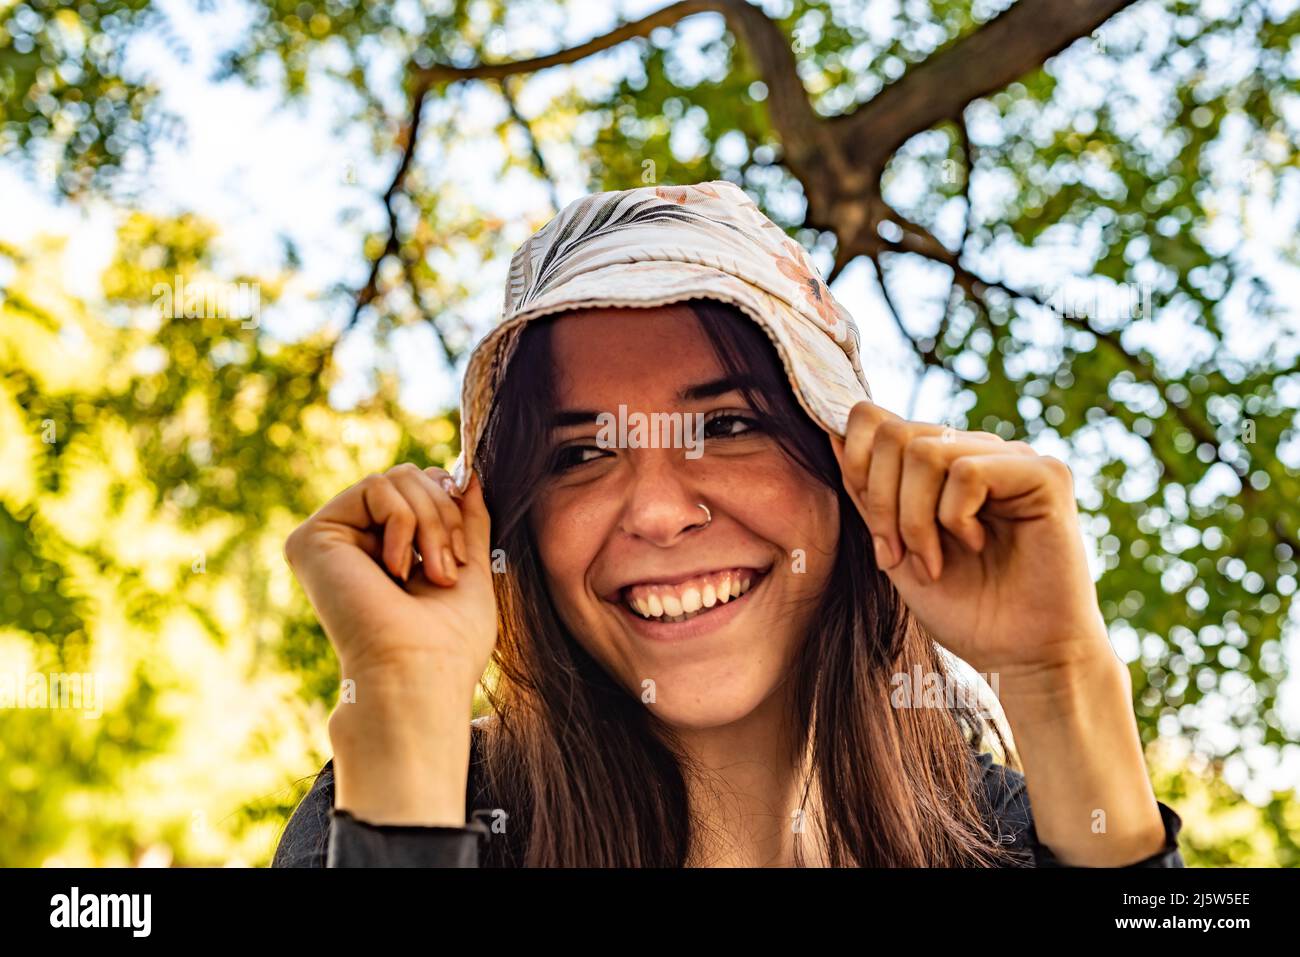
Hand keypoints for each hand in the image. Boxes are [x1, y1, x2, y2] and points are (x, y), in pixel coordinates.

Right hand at [283, 463, 496, 700]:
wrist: (420, 674)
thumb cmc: (450, 641)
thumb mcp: (470, 567)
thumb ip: (466, 520)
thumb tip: (471, 475)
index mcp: (386, 552)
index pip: (420, 489)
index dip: (451, 503)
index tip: (465, 552)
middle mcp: (353, 544)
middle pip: (410, 477)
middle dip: (445, 515)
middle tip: (447, 569)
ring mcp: (331, 540)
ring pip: (396, 477)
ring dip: (431, 522)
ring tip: (430, 574)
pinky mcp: (312, 537)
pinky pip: (376, 486)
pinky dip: (405, 522)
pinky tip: (396, 570)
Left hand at [830, 400, 1111, 683]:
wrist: (1022, 657)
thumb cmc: (964, 609)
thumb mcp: (894, 547)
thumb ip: (868, 494)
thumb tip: (833, 433)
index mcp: (942, 462)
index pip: (877, 420)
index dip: (857, 465)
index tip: (875, 532)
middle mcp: (977, 450)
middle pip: (894, 433)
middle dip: (881, 502)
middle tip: (898, 556)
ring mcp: (1012, 458)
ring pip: (924, 451)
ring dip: (914, 517)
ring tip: (933, 561)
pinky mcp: (1045, 474)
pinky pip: (967, 472)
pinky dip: (954, 519)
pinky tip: (976, 547)